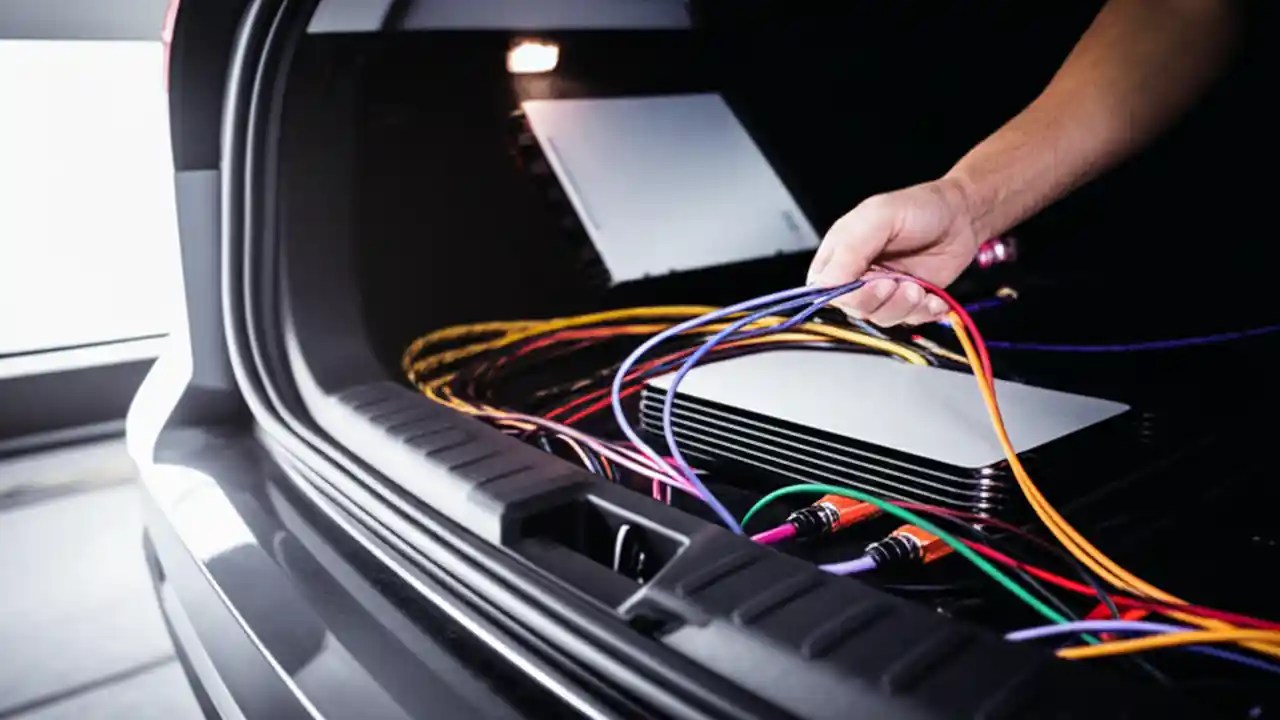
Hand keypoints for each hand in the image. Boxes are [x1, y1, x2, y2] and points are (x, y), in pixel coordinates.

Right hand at [807, 177, 983, 325]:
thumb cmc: (920, 207)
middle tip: (900, 283)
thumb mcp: (880, 216)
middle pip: (853, 308)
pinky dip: (923, 313)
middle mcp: (857, 276)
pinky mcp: (908, 301)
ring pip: (881, 318)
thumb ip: (850, 248)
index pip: (824, 289)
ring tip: (920, 288)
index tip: (873, 282)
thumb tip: (826, 284)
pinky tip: (933, 297)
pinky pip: (907, 321)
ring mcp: (883, 291)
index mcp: (839, 254)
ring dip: (904, 308)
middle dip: (880, 301)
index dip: (846, 294)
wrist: (962, 215)